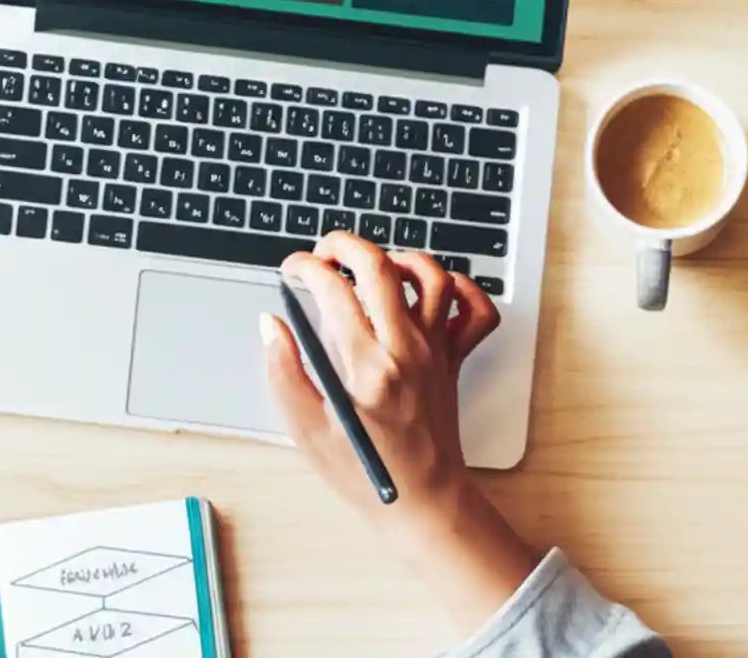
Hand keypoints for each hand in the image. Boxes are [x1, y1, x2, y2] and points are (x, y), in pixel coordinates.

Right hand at [261, 232, 535, 631]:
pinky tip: (430, 292)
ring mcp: (436, 351)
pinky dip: (459, 288)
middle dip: (344, 244)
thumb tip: (271, 325)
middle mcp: (406, 350)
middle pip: (380, 265)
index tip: (292, 270)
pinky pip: (476, 310)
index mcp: (366, 366)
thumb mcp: (306, 430)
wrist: (425, 503)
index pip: (333, 289)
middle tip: (323, 253)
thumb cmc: (366, 474)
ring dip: (397, 258)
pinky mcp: (455, 359)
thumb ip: (284, 371)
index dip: (305, 268)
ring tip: (372, 269)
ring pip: (431, 276)